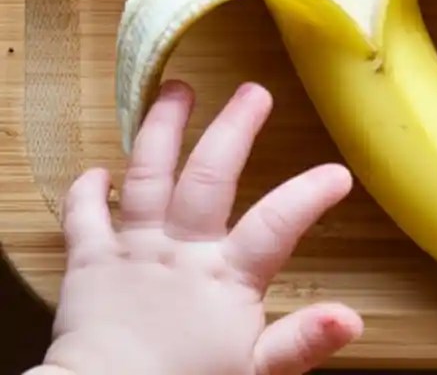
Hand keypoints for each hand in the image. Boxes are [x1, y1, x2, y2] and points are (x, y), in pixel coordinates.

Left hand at [38, 81, 361, 374]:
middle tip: (254, 93)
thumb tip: (351, 319)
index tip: (338, 173)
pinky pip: (84, 215)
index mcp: (226, 277)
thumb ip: (302, 342)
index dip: (308, 194)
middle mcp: (180, 251)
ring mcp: (133, 250)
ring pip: (147, 175)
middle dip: (233, 129)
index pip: (276, 224)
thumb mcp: (255, 374)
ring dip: (162, 130)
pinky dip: (89, 189)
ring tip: (178, 91)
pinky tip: (99, 169)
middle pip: (208, 176)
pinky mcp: (89, 261)